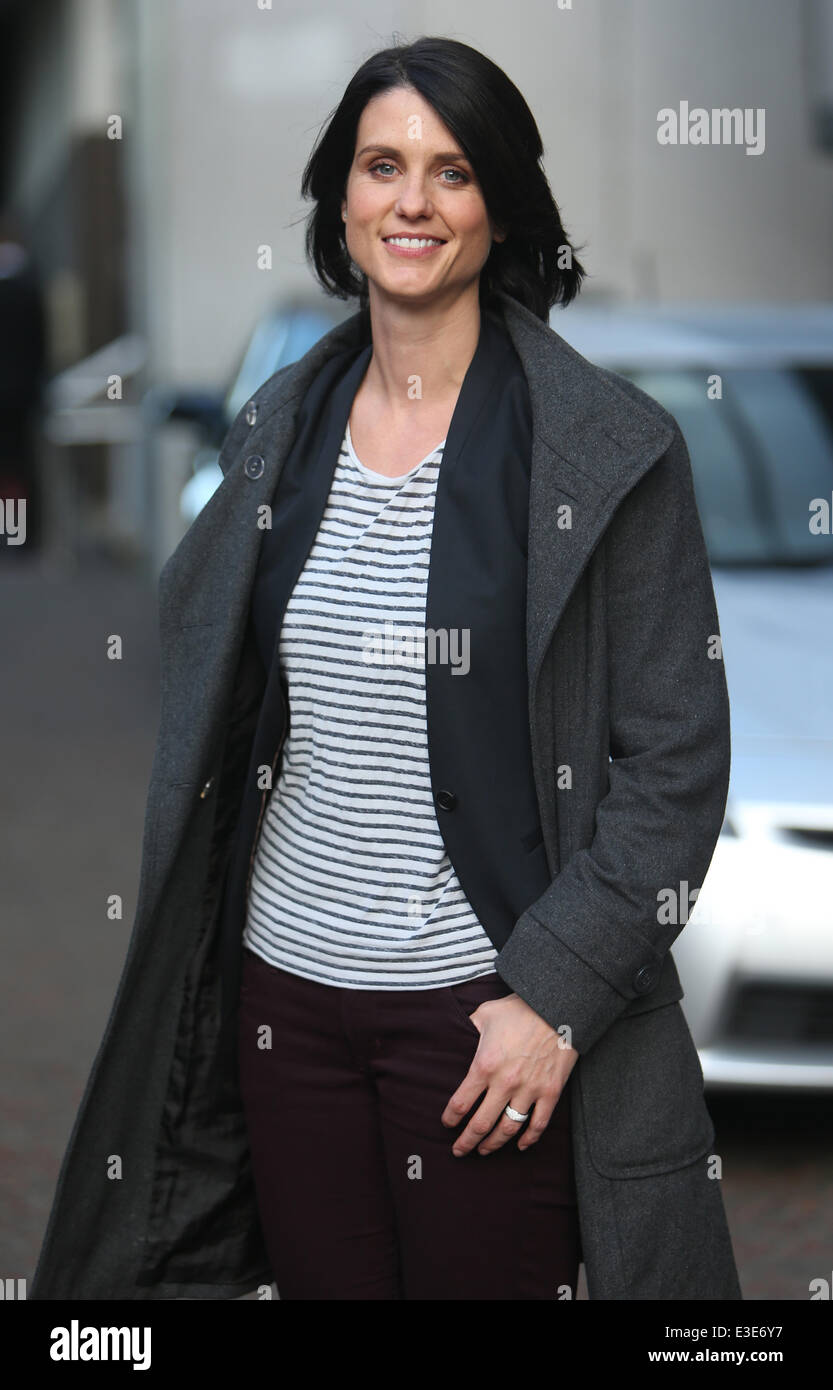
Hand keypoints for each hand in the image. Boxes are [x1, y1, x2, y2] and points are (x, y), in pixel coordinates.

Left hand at [440, 992, 577, 1155]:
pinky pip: (538, 1124)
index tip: (447, 1123)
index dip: (450, 1118)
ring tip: (484, 1150)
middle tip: (458, 1151)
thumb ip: (469, 1028)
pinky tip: (520, 1145)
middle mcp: (505, 1083)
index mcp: (484, 1065)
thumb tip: (458, 1035)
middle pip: (481, 1124)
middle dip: (467, 1141)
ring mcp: (529, 1090)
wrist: (558, 1008)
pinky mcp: (550, 1092)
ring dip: (493, 1144)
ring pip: (508, 1129)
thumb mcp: (486, 1013)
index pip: (460, 1103)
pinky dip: (529, 1139)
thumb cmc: (520, 1009)